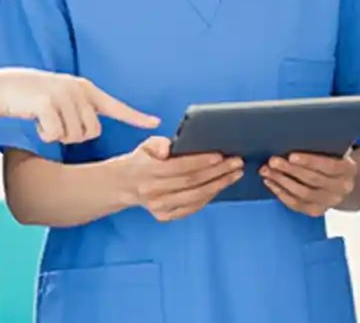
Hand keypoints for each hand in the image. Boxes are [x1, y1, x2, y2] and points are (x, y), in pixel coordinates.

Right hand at [0, 67, 159, 143]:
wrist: (5, 87)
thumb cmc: (36, 99)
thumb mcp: (64, 100)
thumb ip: (81, 110)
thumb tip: (92, 130)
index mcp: (86, 89)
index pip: (116, 106)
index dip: (135, 117)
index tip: (155, 122)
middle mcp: (78, 90)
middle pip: (92, 132)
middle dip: (75, 136)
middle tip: (57, 124)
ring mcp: (63, 95)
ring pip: (74, 136)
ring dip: (59, 136)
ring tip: (46, 120)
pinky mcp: (46, 103)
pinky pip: (55, 134)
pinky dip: (45, 135)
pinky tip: (37, 123)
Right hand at [119, 136, 243, 221]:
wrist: (123, 185)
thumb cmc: (141, 161)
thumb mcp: (144, 146)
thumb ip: (157, 144)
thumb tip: (168, 148)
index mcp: (147, 171)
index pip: (180, 167)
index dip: (201, 162)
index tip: (221, 155)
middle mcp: (153, 192)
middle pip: (191, 183)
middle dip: (217, 172)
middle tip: (236, 163)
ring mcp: (159, 207)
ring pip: (195, 197)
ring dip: (218, 185)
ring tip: (235, 174)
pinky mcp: (164, 216)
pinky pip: (192, 208)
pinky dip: (208, 197)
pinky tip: (221, 186)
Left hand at [260, 151, 356, 216]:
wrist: (340, 181)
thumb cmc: (331, 158)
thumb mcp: (333, 149)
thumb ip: (321, 145)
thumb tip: (294, 137)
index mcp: (348, 169)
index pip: (329, 166)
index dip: (310, 161)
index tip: (291, 156)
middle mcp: (342, 188)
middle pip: (313, 179)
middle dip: (290, 170)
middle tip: (273, 161)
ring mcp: (329, 202)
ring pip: (303, 193)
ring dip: (282, 181)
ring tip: (267, 170)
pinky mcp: (317, 211)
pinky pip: (296, 204)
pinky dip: (281, 193)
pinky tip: (271, 182)